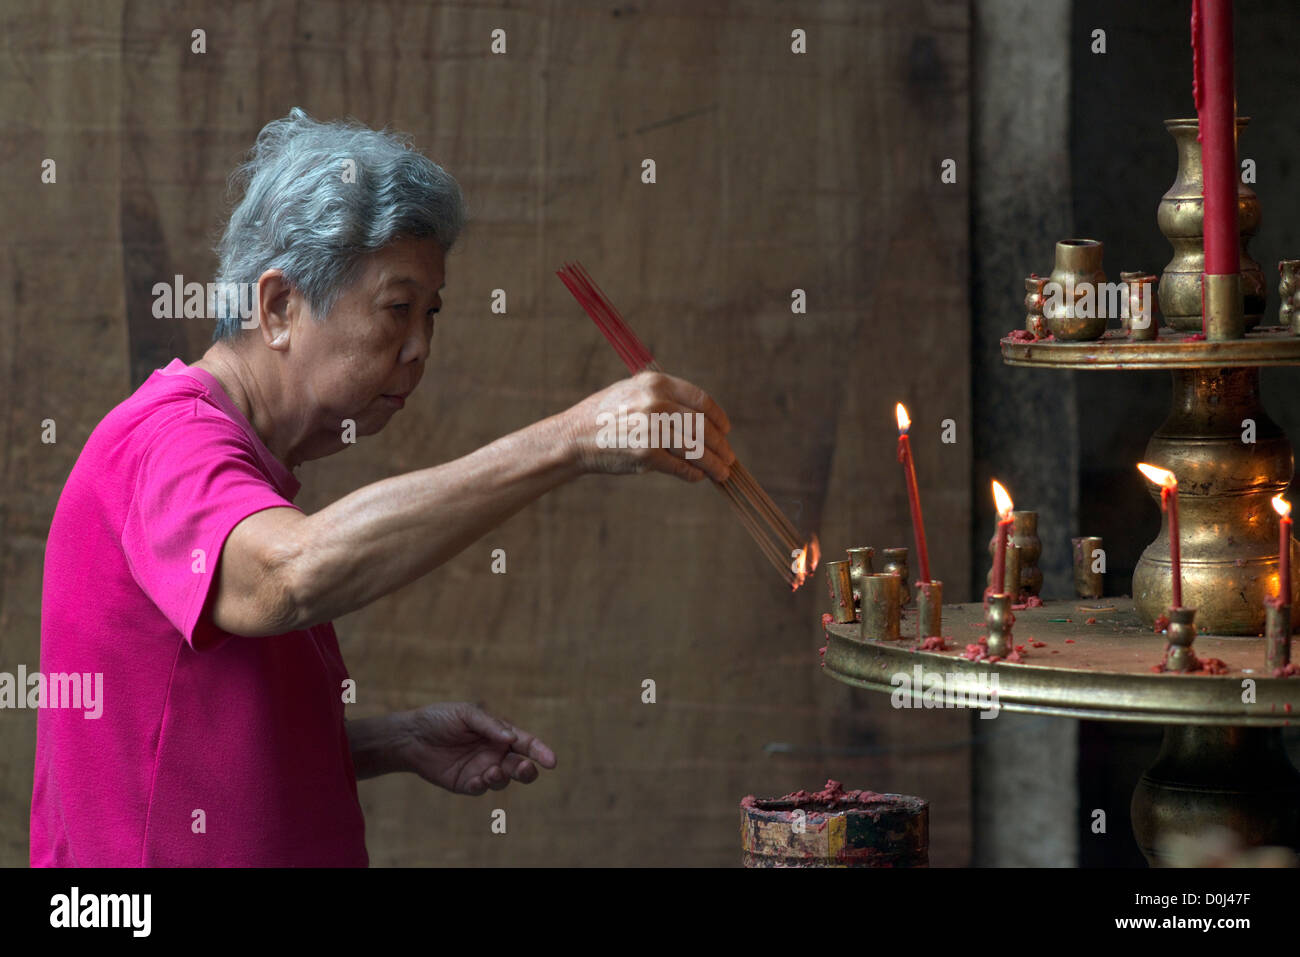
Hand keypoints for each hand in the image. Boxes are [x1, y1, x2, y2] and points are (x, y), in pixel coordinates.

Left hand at [398, 702, 555, 794]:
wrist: (411, 737)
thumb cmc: (439, 719)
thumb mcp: (466, 714)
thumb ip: (490, 725)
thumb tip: (511, 738)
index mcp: (500, 733)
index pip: (526, 743)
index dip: (541, 751)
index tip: (552, 761)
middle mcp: (495, 753)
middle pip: (521, 765)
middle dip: (528, 770)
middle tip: (525, 769)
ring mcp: (482, 769)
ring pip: (504, 779)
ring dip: (503, 777)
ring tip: (491, 771)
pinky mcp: (467, 784)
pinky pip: (482, 789)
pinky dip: (484, 786)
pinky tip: (478, 779)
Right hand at [562, 370, 735, 482]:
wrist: (574, 437)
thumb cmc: (606, 416)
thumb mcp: (633, 391)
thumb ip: (665, 397)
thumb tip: (702, 417)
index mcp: (656, 383)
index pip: (702, 400)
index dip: (718, 418)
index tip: (726, 430)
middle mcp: (657, 403)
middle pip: (703, 427)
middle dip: (721, 446)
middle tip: (729, 457)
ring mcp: (653, 429)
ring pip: (697, 450)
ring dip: (713, 464)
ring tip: (722, 473)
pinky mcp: (647, 454)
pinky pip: (681, 467)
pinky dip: (693, 474)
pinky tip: (698, 477)